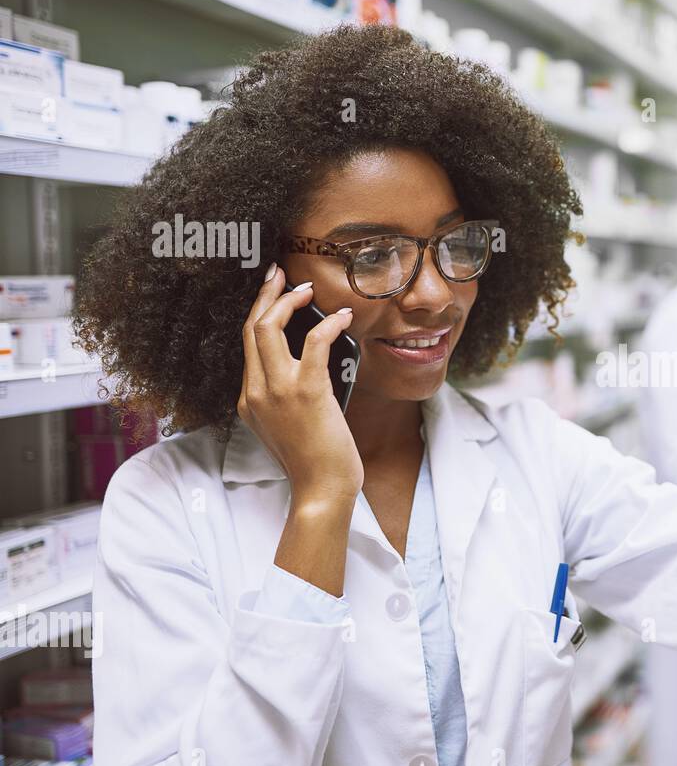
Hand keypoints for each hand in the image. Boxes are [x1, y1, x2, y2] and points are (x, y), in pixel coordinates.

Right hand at [239, 263, 363, 506]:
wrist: (321, 490)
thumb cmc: (313, 462)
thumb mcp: (285, 427)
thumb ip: (284, 398)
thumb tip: (307, 367)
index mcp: (248, 400)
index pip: (246, 344)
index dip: (258, 312)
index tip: (271, 291)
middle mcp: (256, 392)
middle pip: (250, 328)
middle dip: (265, 295)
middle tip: (281, 274)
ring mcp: (278, 391)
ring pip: (267, 327)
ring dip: (288, 302)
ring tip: (308, 290)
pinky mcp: (306, 392)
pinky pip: (313, 343)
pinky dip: (328, 324)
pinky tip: (342, 317)